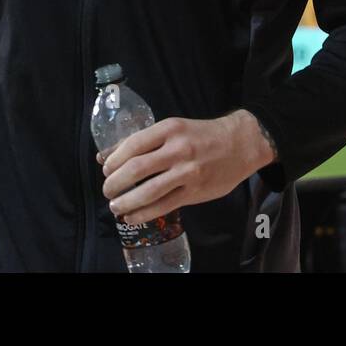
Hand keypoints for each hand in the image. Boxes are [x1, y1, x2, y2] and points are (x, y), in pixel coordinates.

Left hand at [96, 110, 275, 226]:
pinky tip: (132, 216)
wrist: (241, 144)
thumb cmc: (202, 135)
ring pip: (149, 191)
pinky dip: (144, 213)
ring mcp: (188, 172)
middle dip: (115, 183)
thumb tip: (104, 156)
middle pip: (136, 169)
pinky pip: (164, 205)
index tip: (105, 170)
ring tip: (115, 206)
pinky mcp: (195, 192)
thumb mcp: (172, 129)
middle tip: (107, 190)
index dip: (114, 160)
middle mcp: (178, 150)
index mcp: (169, 129)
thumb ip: (141, 141)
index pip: (133, 145)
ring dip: (126, 201)